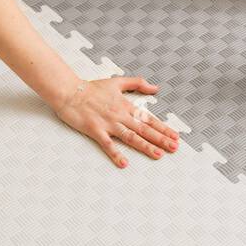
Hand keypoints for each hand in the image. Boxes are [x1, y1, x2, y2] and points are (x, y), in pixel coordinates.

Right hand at [49, 76, 179, 168]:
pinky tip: (124, 163)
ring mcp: (108, 124)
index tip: (175, 136)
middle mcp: (120, 116)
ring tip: (158, 155)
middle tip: (174, 148)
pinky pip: (108, 144)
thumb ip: (137, 83)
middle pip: (144, 129)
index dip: (163, 128)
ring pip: (131, 137)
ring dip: (145, 146)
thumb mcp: (117, 81)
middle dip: (161, 139)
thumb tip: (155, 87)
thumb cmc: (91, 88)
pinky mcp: (95, 130)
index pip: (149, 118)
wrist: (70, 91)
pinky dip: (116, 154)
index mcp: (126, 106)